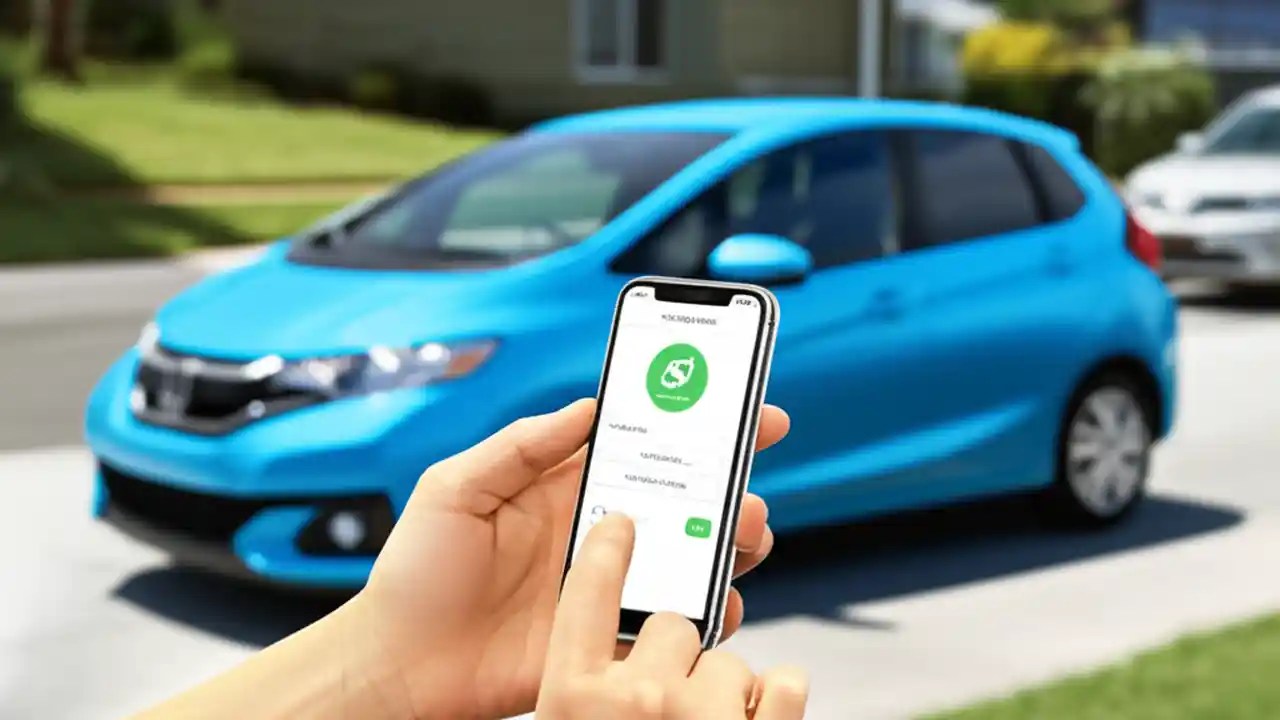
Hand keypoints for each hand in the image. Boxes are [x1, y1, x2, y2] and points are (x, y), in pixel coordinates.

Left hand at [348, 399, 789, 717]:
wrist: (398, 665)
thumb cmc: (416, 574)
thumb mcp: (454, 488)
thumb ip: (520, 445)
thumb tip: (586, 406)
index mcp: (564, 489)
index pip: (641, 447)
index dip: (693, 426)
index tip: (739, 408)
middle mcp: (597, 534)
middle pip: (682, 501)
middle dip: (729, 484)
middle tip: (749, 478)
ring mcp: (609, 588)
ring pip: (692, 559)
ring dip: (730, 542)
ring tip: (744, 531)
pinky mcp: (610, 640)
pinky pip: (673, 625)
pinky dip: (708, 612)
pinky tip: (716, 599)